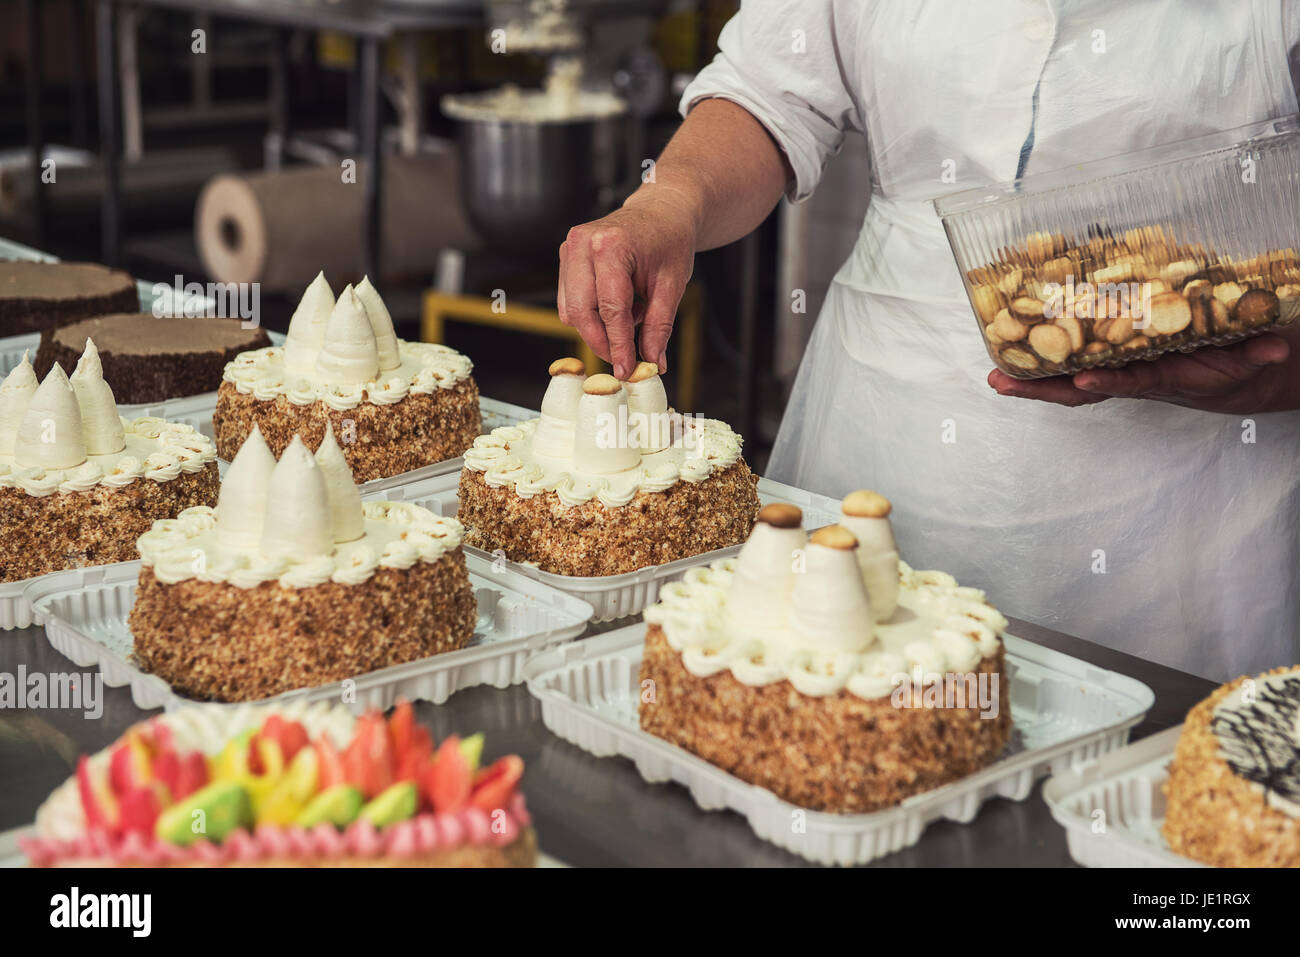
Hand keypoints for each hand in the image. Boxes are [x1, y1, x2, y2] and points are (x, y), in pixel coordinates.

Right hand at [558, 193, 697, 379]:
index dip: (618, 345)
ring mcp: (569, 248)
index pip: (610, 309)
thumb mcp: (672, 285)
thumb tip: (653, 363)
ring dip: (598, 328)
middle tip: (624, 360)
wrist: (661, 211)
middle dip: (602, 343)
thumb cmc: (669, 241)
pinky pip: (570, 300)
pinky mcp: (566, 256)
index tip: (626, 370)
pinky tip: (620, 305)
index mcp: (611, 246)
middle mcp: (582, 244)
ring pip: (572, 310)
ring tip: (632, 316)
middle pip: (582, 313)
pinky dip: (592, 314)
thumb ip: (659, 326)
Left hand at [988, 333, 1294, 413]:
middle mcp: (1135, 378)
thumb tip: (1276, 349)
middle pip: (1081, 389)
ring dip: (1032, 381)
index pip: (1133, 382)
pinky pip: (1075, 363)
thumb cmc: (1237, 363)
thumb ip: (1260, 352)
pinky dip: (1045, 364)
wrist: (1236, 376)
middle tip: (1001, 383)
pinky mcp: (1116, 361)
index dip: (1110, 382)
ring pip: (1069, 380)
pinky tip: (1014, 356)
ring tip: (994, 377)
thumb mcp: (1252, 359)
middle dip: (1042, 389)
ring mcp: (1121, 372)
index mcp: (1166, 377)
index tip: (1085, 381)